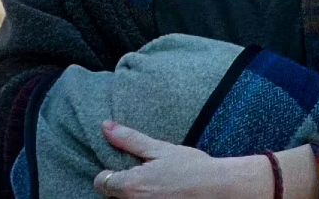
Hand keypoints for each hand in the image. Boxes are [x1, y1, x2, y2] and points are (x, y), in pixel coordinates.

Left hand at [93, 121, 221, 197]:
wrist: (216, 189)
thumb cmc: (190, 167)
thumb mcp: (160, 148)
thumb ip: (130, 139)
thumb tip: (106, 126)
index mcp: (130, 186)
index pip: (101, 182)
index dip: (109, 172)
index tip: (123, 167)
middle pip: (112, 197)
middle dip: (121, 186)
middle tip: (142, 175)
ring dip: (134, 194)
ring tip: (153, 185)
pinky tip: (161, 193)